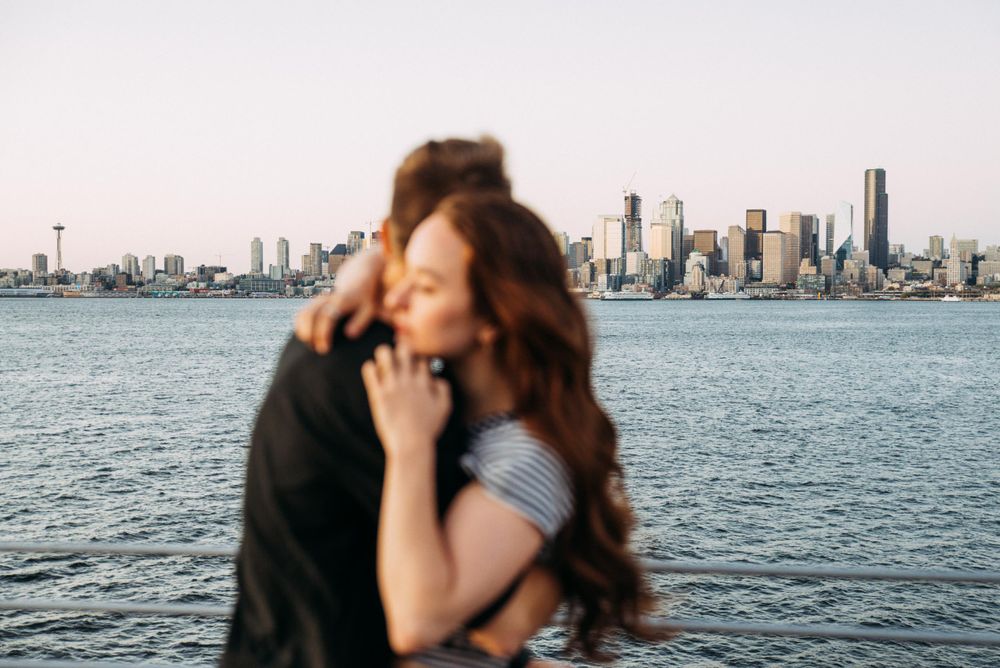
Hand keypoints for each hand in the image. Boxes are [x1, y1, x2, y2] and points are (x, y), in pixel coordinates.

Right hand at [294, 249, 385, 353]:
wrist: (357, 278)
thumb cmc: (365, 298)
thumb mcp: (369, 309)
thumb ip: (360, 322)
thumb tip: (348, 335)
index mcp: (341, 300)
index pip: (327, 316)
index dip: (322, 333)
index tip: (324, 349)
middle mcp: (326, 299)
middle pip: (309, 315)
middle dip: (309, 335)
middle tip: (318, 351)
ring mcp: (318, 300)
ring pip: (302, 314)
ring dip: (303, 333)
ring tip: (313, 347)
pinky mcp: (313, 303)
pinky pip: (300, 315)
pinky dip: (300, 328)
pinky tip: (309, 340)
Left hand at [361, 342, 450, 456]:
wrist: (411, 444)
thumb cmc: (429, 429)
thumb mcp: (445, 408)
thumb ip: (444, 389)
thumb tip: (436, 377)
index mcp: (424, 382)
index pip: (420, 357)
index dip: (417, 358)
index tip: (413, 365)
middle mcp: (409, 380)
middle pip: (404, 349)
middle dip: (401, 349)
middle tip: (397, 359)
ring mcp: (392, 386)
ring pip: (384, 354)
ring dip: (383, 354)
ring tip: (383, 363)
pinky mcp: (378, 395)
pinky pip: (370, 371)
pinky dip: (370, 368)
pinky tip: (373, 374)